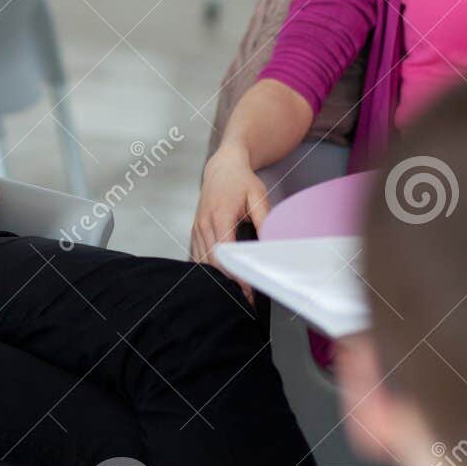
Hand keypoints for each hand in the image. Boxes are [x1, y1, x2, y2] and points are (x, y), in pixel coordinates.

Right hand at [189, 146, 267, 302]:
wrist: (223, 168)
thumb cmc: (241, 181)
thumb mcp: (258, 196)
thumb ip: (264, 219)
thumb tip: (271, 242)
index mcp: (220, 215)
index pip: (225, 252)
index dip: (235, 273)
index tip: (248, 288)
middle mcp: (205, 223)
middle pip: (213, 262)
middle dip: (229, 282)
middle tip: (246, 298)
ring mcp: (198, 228)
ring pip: (203, 261)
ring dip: (218, 278)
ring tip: (235, 293)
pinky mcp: (195, 230)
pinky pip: (197, 256)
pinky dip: (208, 269)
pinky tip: (220, 279)